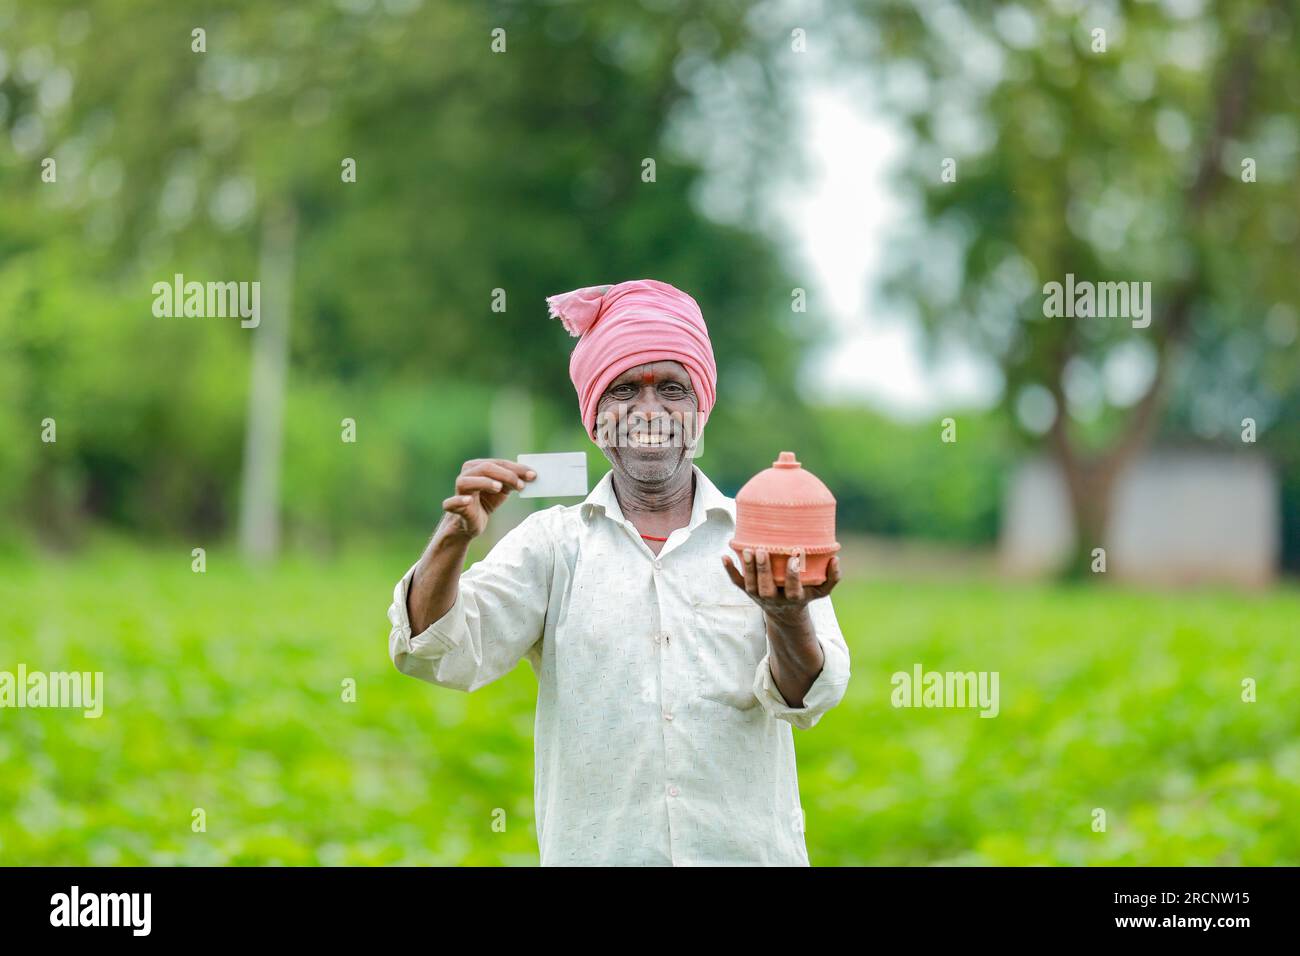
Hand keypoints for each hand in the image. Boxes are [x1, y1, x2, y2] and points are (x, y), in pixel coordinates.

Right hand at [441, 458, 535, 538]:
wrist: (470, 522)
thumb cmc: (487, 501)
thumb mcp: (503, 489)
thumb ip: (514, 480)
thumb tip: (532, 475)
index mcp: (478, 466)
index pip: (498, 463)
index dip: (516, 468)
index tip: (533, 475)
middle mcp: (467, 474)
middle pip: (485, 468)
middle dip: (505, 475)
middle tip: (521, 485)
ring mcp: (459, 490)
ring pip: (467, 482)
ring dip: (484, 482)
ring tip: (498, 487)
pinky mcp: (452, 506)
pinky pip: (450, 502)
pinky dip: (459, 500)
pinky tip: (468, 501)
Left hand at [721, 548, 840, 618]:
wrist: (784, 612)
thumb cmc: (805, 594)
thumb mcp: (821, 591)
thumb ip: (832, 577)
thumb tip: (836, 558)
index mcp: (793, 599)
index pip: (793, 589)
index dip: (793, 575)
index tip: (795, 558)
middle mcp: (773, 599)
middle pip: (766, 588)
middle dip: (763, 570)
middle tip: (763, 550)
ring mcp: (758, 596)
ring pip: (750, 584)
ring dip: (747, 568)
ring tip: (747, 549)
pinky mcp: (747, 591)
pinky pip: (737, 582)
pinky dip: (730, 570)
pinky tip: (725, 556)